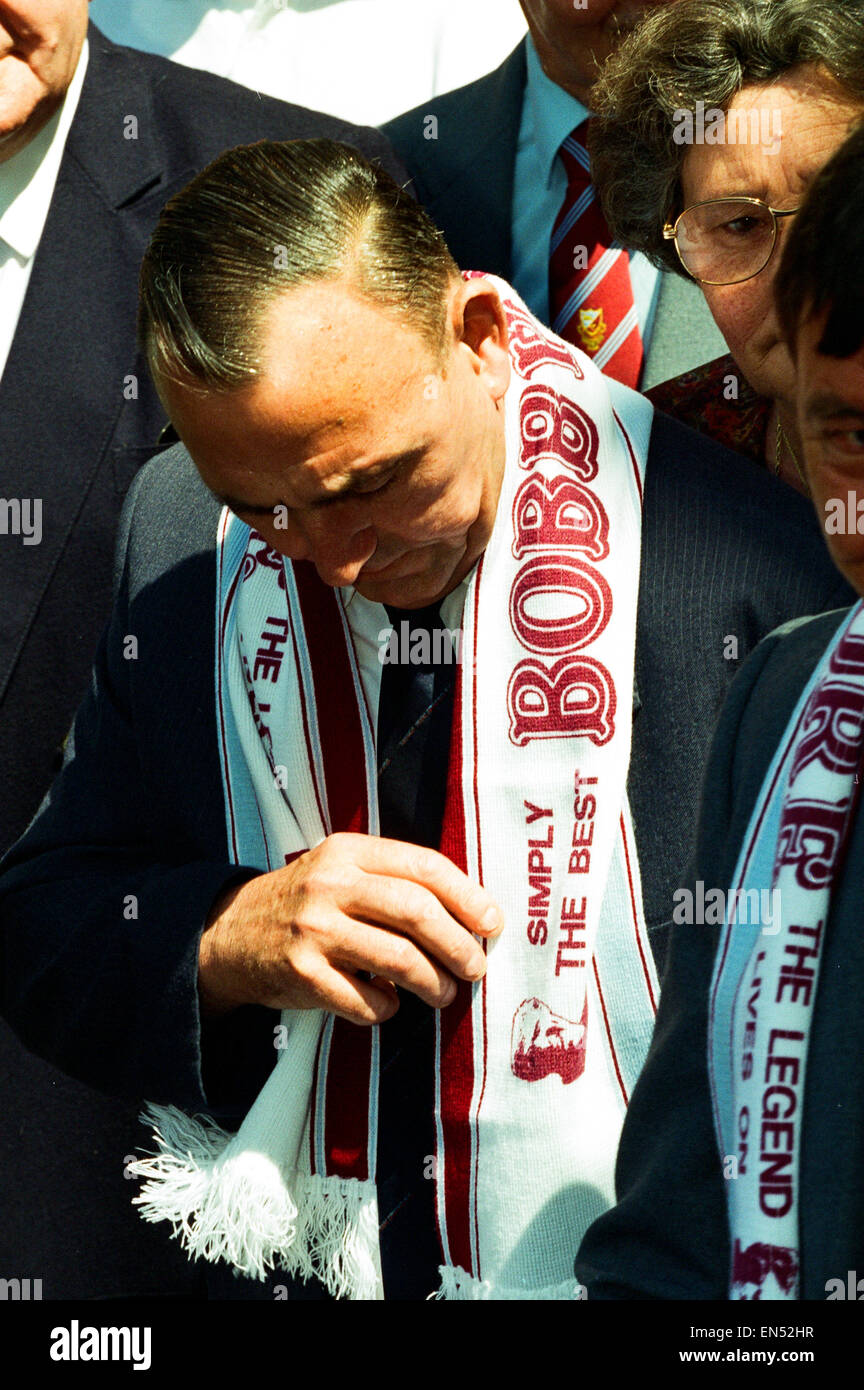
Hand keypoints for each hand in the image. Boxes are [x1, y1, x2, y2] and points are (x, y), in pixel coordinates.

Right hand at [198, 832, 503, 1024]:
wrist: (229, 935)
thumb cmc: (307, 905)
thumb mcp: (341, 872)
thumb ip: (394, 881)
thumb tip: (472, 914)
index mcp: (348, 852)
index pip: (423, 866)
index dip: (467, 896)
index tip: (492, 923)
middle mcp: (329, 884)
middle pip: (417, 912)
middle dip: (458, 946)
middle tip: (475, 968)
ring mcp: (313, 929)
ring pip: (398, 959)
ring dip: (433, 983)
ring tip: (444, 993)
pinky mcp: (301, 974)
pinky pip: (365, 1000)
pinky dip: (387, 1008)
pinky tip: (389, 1005)